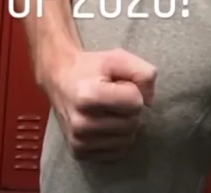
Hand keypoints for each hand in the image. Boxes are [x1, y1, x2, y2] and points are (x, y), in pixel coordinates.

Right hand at [42, 48, 156, 161]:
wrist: (59, 78)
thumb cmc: (91, 67)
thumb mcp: (118, 58)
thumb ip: (144, 73)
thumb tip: (150, 103)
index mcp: (89, 96)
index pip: (135, 102)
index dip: (134, 90)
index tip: (120, 83)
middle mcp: (81, 123)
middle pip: (132, 123)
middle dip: (131, 108)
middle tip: (115, 96)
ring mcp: (79, 141)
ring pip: (127, 140)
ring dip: (125, 124)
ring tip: (109, 109)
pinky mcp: (79, 152)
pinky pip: (117, 153)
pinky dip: (118, 138)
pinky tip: (106, 123)